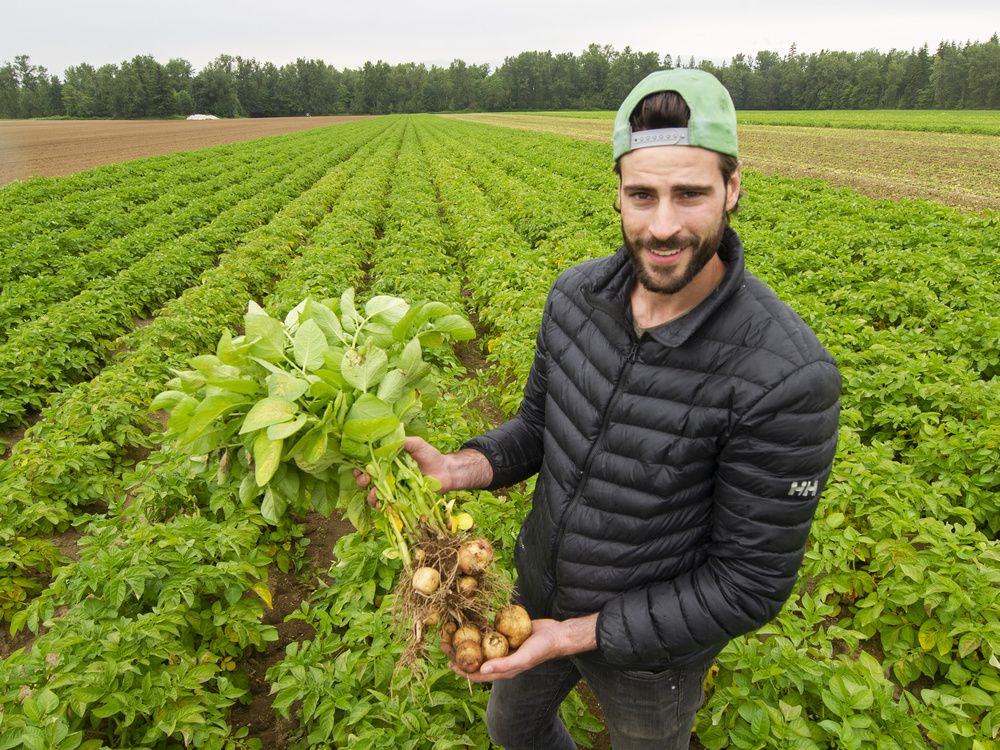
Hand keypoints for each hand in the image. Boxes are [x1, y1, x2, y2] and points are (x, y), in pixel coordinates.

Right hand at [353, 438, 491, 505]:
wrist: (445, 472)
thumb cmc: (430, 456)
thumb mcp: (417, 444)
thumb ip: (403, 441)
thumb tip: (387, 438)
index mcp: (387, 461)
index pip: (368, 463)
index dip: (359, 465)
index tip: (358, 465)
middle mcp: (387, 474)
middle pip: (366, 479)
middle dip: (361, 480)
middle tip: (365, 478)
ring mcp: (393, 488)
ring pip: (374, 493)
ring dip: (369, 494)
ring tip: (373, 493)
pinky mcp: (400, 499)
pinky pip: (387, 504)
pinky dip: (381, 505)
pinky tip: (380, 504)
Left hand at [449, 613, 598, 682]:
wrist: (557, 634)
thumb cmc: (542, 648)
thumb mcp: (523, 658)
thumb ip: (503, 665)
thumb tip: (482, 670)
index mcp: (503, 670)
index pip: (478, 674)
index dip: (462, 670)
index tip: (449, 662)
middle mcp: (501, 659)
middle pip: (475, 658)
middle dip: (459, 652)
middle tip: (444, 642)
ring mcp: (503, 646)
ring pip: (480, 644)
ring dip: (467, 639)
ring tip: (453, 631)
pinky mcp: (507, 634)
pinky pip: (490, 632)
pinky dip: (480, 628)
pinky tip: (470, 621)